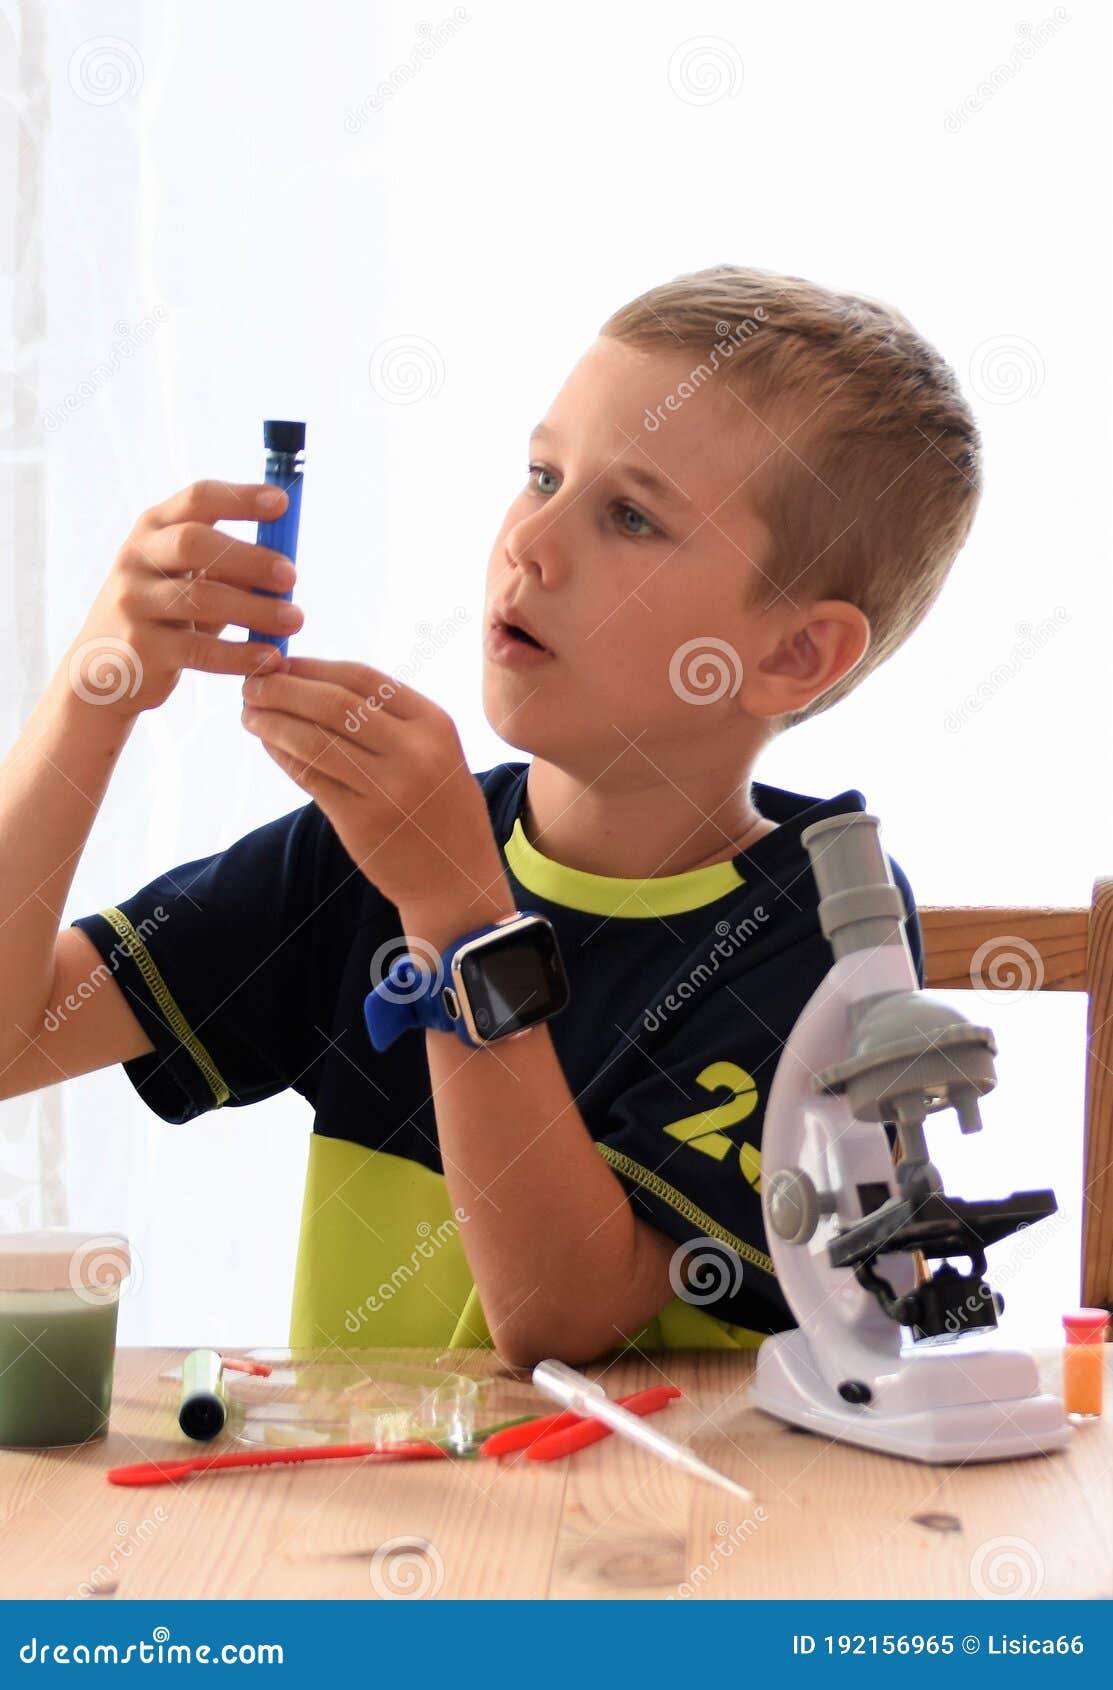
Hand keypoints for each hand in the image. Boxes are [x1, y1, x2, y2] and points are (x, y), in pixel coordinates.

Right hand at [65, 480, 303, 719]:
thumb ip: (228, 565)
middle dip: (249, 558)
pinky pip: (199, 649)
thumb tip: (287, 562)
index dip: (241, 498)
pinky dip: (239, 654)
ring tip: (295, 621)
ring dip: (254, 610)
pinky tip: (271, 658)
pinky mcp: (141, 647)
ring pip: (200, 599)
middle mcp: (136, 558)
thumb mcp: (187, 578)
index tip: (282, 503)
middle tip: (292, 576)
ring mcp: (134, 602)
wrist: (104, 667)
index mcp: (153, 529)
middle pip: (193, 543)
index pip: (198, 499)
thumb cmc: (163, 613)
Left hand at [239, 655, 508, 912]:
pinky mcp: (360, 822)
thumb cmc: (440, 810)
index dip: (313, 666)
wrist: (456, 882)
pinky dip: (282, 755)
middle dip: (283, 687)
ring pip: (313, 740)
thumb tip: (315, 682)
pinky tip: (268, 744)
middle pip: (332, 703)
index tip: (282, 662)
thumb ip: (389, 721)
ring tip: (249, 713)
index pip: (362, 678)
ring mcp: (387, 789)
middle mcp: (414, 752)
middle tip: (251, 683)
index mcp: (434, 724)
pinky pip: (309, 778)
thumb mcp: (436, 753)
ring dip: (271, 721)